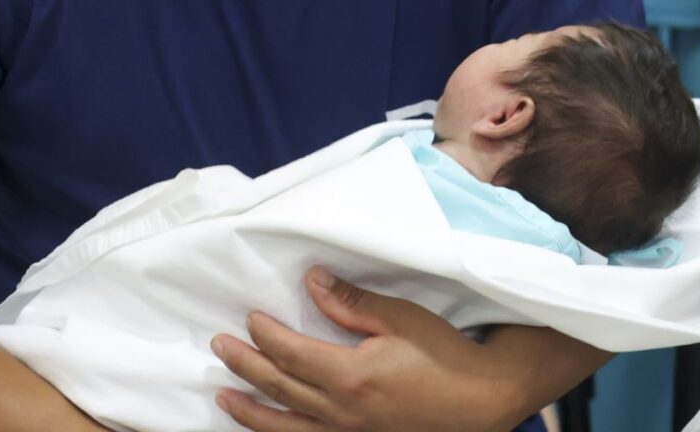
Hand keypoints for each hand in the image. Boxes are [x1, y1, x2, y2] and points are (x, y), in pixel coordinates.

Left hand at [211, 267, 524, 431]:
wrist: (478, 400)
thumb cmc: (443, 354)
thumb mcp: (400, 319)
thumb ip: (350, 304)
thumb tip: (311, 281)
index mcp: (349, 376)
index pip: (290, 353)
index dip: (265, 335)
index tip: (250, 318)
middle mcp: (340, 412)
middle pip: (278, 388)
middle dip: (245, 366)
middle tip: (220, 347)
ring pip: (282, 426)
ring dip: (249, 410)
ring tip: (224, 397)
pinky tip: (268, 427)